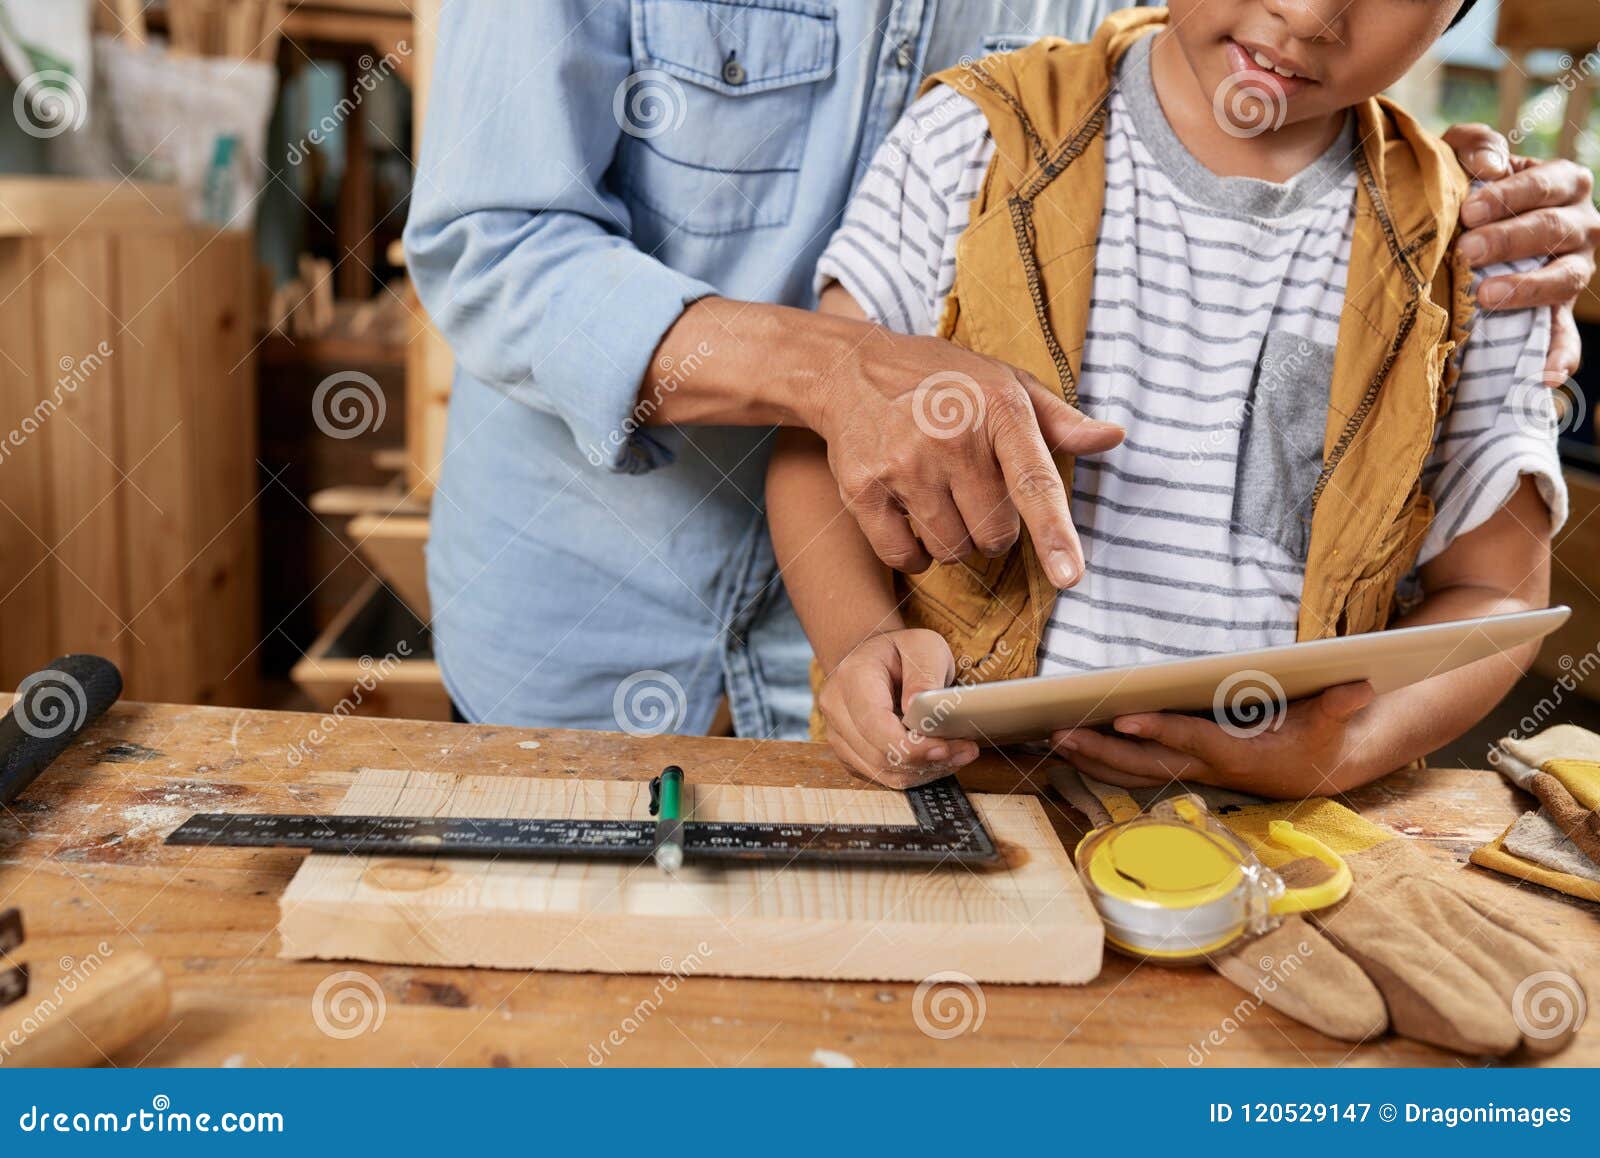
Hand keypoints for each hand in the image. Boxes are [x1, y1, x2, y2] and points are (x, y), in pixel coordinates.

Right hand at [814, 327, 1123, 587]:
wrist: (851, 370)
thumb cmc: (942, 381)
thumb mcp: (1005, 384)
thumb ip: (1059, 419)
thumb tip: (1113, 437)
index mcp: (998, 410)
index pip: (1034, 484)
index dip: (1055, 535)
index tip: (1070, 576)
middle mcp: (950, 438)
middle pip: (993, 535)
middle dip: (992, 530)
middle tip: (973, 494)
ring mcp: (904, 465)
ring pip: (951, 550)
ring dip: (952, 541)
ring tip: (939, 499)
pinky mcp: (864, 489)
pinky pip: (904, 556)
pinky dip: (913, 554)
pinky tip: (910, 518)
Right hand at [817, 628, 980, 788]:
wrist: (874, 659)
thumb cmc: (901, 651)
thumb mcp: (923, 646)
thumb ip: (923, 674)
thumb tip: (917, 709)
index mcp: (851, 678)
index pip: (874, 725)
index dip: (909, 745)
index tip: (945, 747)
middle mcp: (836, 709)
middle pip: (879, 755)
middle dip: (927, 760)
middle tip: (966, 750)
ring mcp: (838, 735)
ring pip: (883, 772)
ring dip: (924, 770)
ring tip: (958, 754)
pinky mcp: (850, 754)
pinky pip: (883, 776)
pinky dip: (914, 773)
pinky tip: (937, 758)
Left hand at [1049, 681, 1376, 797]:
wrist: (1319, 770)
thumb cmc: (1323, 739)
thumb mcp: (1338, 721)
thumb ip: (1343, 705)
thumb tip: (1359, 683)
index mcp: (1238, 756)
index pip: (1192, 741)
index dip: (1159, 731)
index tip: (1124, 719)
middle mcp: (1206, 769)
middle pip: (1146, 763)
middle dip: (1102, 750)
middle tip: (1061, 733)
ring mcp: (1191, 770)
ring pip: (1132, 771)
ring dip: (1091, 758)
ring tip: (1053, 740)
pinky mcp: (1183, 765)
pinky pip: (1133, 768)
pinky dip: (1100, 761)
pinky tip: (1070, 748)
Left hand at [1444, 123, 1599, 378]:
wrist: (1462, 228)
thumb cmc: (1467, 185)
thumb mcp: (1465, 155)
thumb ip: (1475, 146)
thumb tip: (1488, 166)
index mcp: (1563, 182)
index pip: (1546, 184)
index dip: (1511, 195)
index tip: (1470, 210)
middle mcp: (1580, 226)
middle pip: (1554, 230)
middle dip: (1510, 241)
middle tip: (1467, 251)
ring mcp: (1573, 272)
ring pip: (1564, 280)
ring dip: (1527, 289)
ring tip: (1485, 296)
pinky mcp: (1558, 312)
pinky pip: (1565, 337)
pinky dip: (1559, 356)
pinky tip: (1545, 376)